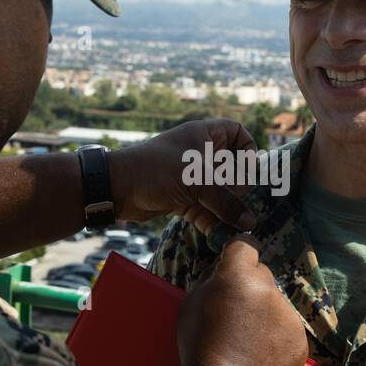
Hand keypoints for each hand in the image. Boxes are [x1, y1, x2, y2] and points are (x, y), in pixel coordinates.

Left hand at [109, 120, 257, 233]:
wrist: (116, 188)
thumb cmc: (156, 170)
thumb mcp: (196, 181)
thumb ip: (226, 201)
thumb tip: (249, 221)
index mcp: (204, 135)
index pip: (237, 132)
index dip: (247, 148)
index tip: (248, 168)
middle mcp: (200, 154)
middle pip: (232, 167)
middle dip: (239, 185)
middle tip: (238, 197)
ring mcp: (191, 178)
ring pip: (220, 192)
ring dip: (228, 208)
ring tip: (237, 223)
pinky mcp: (183, 199)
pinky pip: (206, 210)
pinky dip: (213, 221)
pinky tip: (220, 233)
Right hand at [177, 235, 308, 365]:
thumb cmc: (200, 349)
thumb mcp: (190, 306)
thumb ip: (209, 281)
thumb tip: (222, 271)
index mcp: (237, 276)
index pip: (245, 244)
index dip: (239, 252)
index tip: (236, 261)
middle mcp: (267, 288)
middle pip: (261, 275)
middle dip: (249, 287)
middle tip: (233, 314)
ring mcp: (287, 313)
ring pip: (275, 303)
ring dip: (263, 314)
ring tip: (244, 341)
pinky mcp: (300, 337)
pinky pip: (287, 328)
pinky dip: (276, 337)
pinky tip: (258, 355)